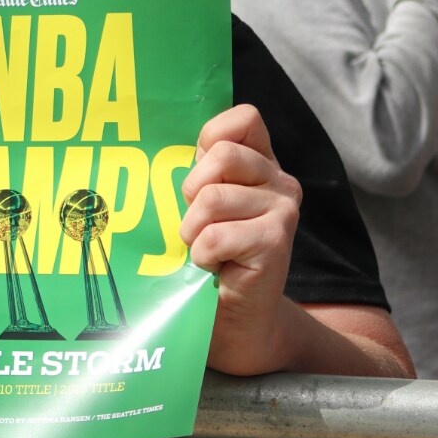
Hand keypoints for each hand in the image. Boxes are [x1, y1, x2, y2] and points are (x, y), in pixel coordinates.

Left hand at [179, 104, 301, 375]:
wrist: (235, 320)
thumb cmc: (209, 255)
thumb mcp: (200, 203)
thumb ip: (199, 169)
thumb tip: (154, 135)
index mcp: (260, 162)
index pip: (245, 118)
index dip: (212, 138)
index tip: (199, 174)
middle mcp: (280, 179)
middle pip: (222, 155)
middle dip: (193, 191)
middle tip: (197, 223)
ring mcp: (283, 209)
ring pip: (212, 198)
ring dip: (194, 230)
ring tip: (204, 248)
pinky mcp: (277, 241)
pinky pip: (216, 236)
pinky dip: (202, 255)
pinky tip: (213, 267)